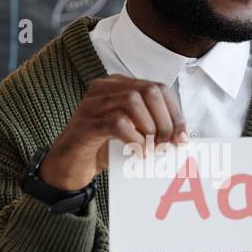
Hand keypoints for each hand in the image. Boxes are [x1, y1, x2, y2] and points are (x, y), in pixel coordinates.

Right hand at [39, 75, 186, 190]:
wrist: (68, 166)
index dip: (174, 112)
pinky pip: (117, 123)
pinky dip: (134, 139)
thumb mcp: (130, 131)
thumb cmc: (101, 147)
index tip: (182, 137)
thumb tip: (181, 134)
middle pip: (148, 90)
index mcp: (118, 85)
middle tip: (167, 144)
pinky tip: (138, 152)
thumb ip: (151, 125)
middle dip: (165, 119)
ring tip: (153, 148)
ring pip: (133, 101)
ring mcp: (92, 105)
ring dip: (150, 128)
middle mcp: (104, 89)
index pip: (157, 88)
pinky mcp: (85, 125)